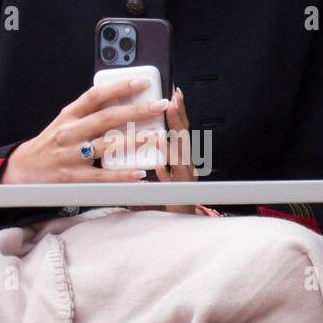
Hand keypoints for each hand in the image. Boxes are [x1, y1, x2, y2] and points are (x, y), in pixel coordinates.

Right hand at [1, 76, 169, 184]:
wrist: (26, 169)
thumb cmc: (51, 143)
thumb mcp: (65, 121)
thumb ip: (88, 112)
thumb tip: (121, 99)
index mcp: (69, 115)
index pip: (94, 96)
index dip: (119, 87)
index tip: (141, 83)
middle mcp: (70, 133)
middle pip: (106, 118)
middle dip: (135, 111)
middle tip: (158, 106)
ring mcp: (72, 155)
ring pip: (106, 146)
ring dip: (132, 140)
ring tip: (154, 135)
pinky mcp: (74, 177)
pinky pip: (102, 176)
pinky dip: (122, 175)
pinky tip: (139, 173)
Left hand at [150, 87, 197, 214]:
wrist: (178, 226)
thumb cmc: (165, 196)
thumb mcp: (158, 171)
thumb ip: (151, 154)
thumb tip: (138, 133)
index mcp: (179, 158)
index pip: (179, 131)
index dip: (178, 114)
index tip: (174, 96)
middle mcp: (184, 168)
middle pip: (183, 141)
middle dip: (178, 121)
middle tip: (173, 102)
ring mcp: (183, 184)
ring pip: (180, 162)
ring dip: (173, 146)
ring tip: (164, 132)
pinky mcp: (178, 200)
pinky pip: (172, 188)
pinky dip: (166, 177)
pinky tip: (159, 169)